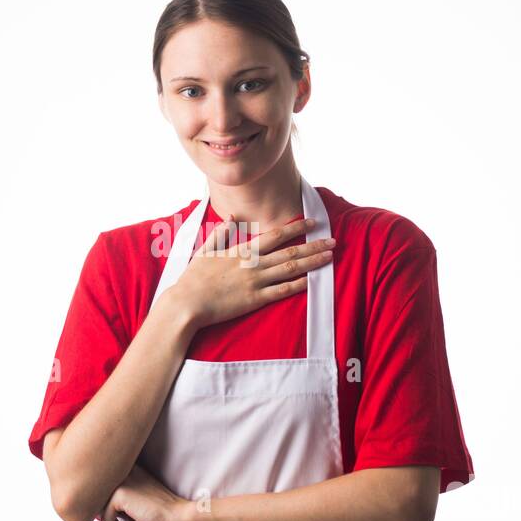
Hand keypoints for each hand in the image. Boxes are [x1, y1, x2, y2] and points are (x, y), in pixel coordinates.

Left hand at [94, 463, 191, 520]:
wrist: (179, 517)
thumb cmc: (158, 514)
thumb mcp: (131, 506)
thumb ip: (113, 504)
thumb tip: (90, 512)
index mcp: (127, 468)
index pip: (101, 486)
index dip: (105, 507)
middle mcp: (122, 470)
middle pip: (96, 495)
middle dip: (105, 516)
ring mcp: (121, 480)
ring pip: (98, 506)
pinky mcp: (120, 493)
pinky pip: (105, 517)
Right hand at [170, 213, 336, 330]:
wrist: (187, 303)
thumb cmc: (194, 279)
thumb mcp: (206, 251)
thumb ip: (221, 234)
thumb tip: (232, 217)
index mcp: (242, 251)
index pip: (275, 235)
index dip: (296, 228)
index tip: (312, 223)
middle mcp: (253, 264)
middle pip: (290, 252)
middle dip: (313, 245)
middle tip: (333, 241)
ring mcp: (256, 282)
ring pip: (291, 269)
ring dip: (312, 263)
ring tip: (329, 258)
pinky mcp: (255, 300)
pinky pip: (282, 291)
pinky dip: (299, 285)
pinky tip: (313, 280)